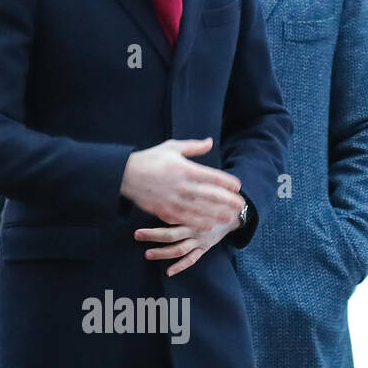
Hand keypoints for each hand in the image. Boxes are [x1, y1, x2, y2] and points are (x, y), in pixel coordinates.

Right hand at [120, 138, 242, 231]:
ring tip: (229, 218)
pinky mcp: (165, 211)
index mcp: (185, 169)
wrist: (126, 175)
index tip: (237, 186)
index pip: (211, 176)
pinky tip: (208, 226)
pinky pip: (185, 219)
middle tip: (241, 205)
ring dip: (216, 214)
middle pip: (210, 195)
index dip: (226, 182)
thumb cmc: (149, 159)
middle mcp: (182, 186)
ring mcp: (174, 200)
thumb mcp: (171, 147)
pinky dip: (198, 223)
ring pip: (200, 210)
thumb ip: (193, 147)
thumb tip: (210, 142)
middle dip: (227, 201)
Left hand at [134, 199, 242, 276]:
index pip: (171, 216)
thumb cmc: (215, 200)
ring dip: (162, 253)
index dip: (156, 216)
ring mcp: (200, 240)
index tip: (141, 214)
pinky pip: (192, 259)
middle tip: (137, 235)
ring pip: (179, 249)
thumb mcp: (202, 191)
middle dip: (153, 236)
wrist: (235, 213)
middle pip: (172, 234)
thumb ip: (185, 190)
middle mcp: (195, 228)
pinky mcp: (204, 248)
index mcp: (193, 213)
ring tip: (147, 254)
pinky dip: (180, 266)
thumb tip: (166, 172)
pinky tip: (168, 272)